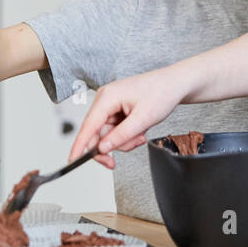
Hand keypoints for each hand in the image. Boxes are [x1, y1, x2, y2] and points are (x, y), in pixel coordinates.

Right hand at [69, 66, 189, 168]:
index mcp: (107, 97)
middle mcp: (105, 100)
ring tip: (141, 135)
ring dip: (123, 141)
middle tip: (115, 162)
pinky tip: (140, 130)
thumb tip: (103, 148)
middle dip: (112, 146)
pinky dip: (127, 135)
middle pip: (96, 133)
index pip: (88, 125)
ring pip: (107, 135)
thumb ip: (121, 135)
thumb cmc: (161, 93)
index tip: (73, 160)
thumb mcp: (143, 119)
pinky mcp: (117, 109)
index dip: (80, 145)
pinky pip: (115, 130)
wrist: (175, 84)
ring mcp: (111, 105)